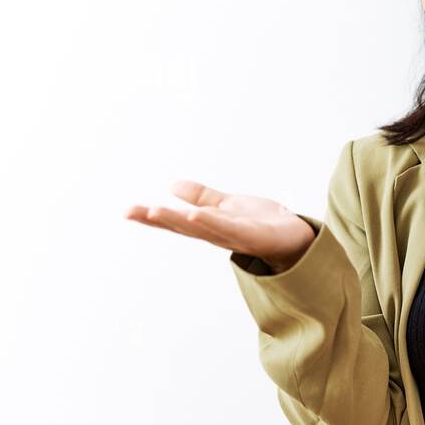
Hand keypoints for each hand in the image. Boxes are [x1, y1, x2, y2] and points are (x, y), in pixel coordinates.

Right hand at [125, 180, 316, 271]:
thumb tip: (173, 185)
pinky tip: (196, 215)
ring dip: (180, 220)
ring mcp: (236, 237)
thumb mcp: (227, 206)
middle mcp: (219, 234)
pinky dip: (212, 223)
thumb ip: (202, 198)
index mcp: (210, 226)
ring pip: (204, 229)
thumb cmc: (263, 224)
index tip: (126, 211)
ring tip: (156, 210)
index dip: (152, 217)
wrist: (299, 238)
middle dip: (158, 219)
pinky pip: (231, 229)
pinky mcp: (255, 236)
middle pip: (184, 226)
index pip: (177, 221)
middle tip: (130, 211)